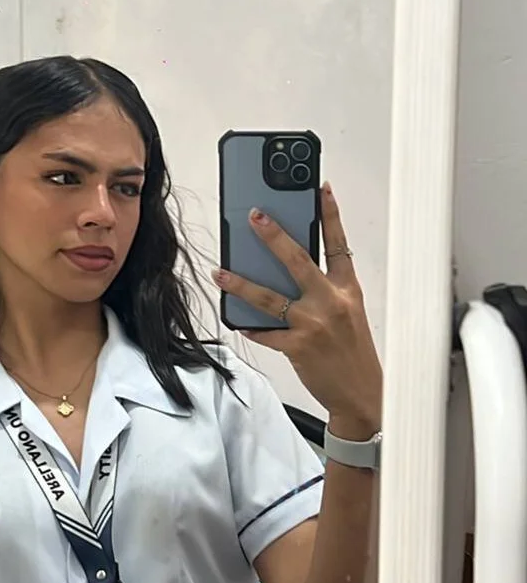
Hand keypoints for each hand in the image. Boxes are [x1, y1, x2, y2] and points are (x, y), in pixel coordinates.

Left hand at [212, 183, 381, 430]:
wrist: (362, 394)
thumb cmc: (354, 352)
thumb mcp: (350, 313)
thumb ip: (326, 290)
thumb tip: (291, 273)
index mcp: (348, 290)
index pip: (339, 245)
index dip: (331, 214)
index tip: (320, 188)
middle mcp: (331, 302)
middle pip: (298, 260)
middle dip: (273, 236)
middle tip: (253, 216)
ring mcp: (314, 325)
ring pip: (270, 297)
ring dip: (241, 283)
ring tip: (220, 272)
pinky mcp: (298, 347)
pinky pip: (266, 333)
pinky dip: (251, 327)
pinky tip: (239, 321)